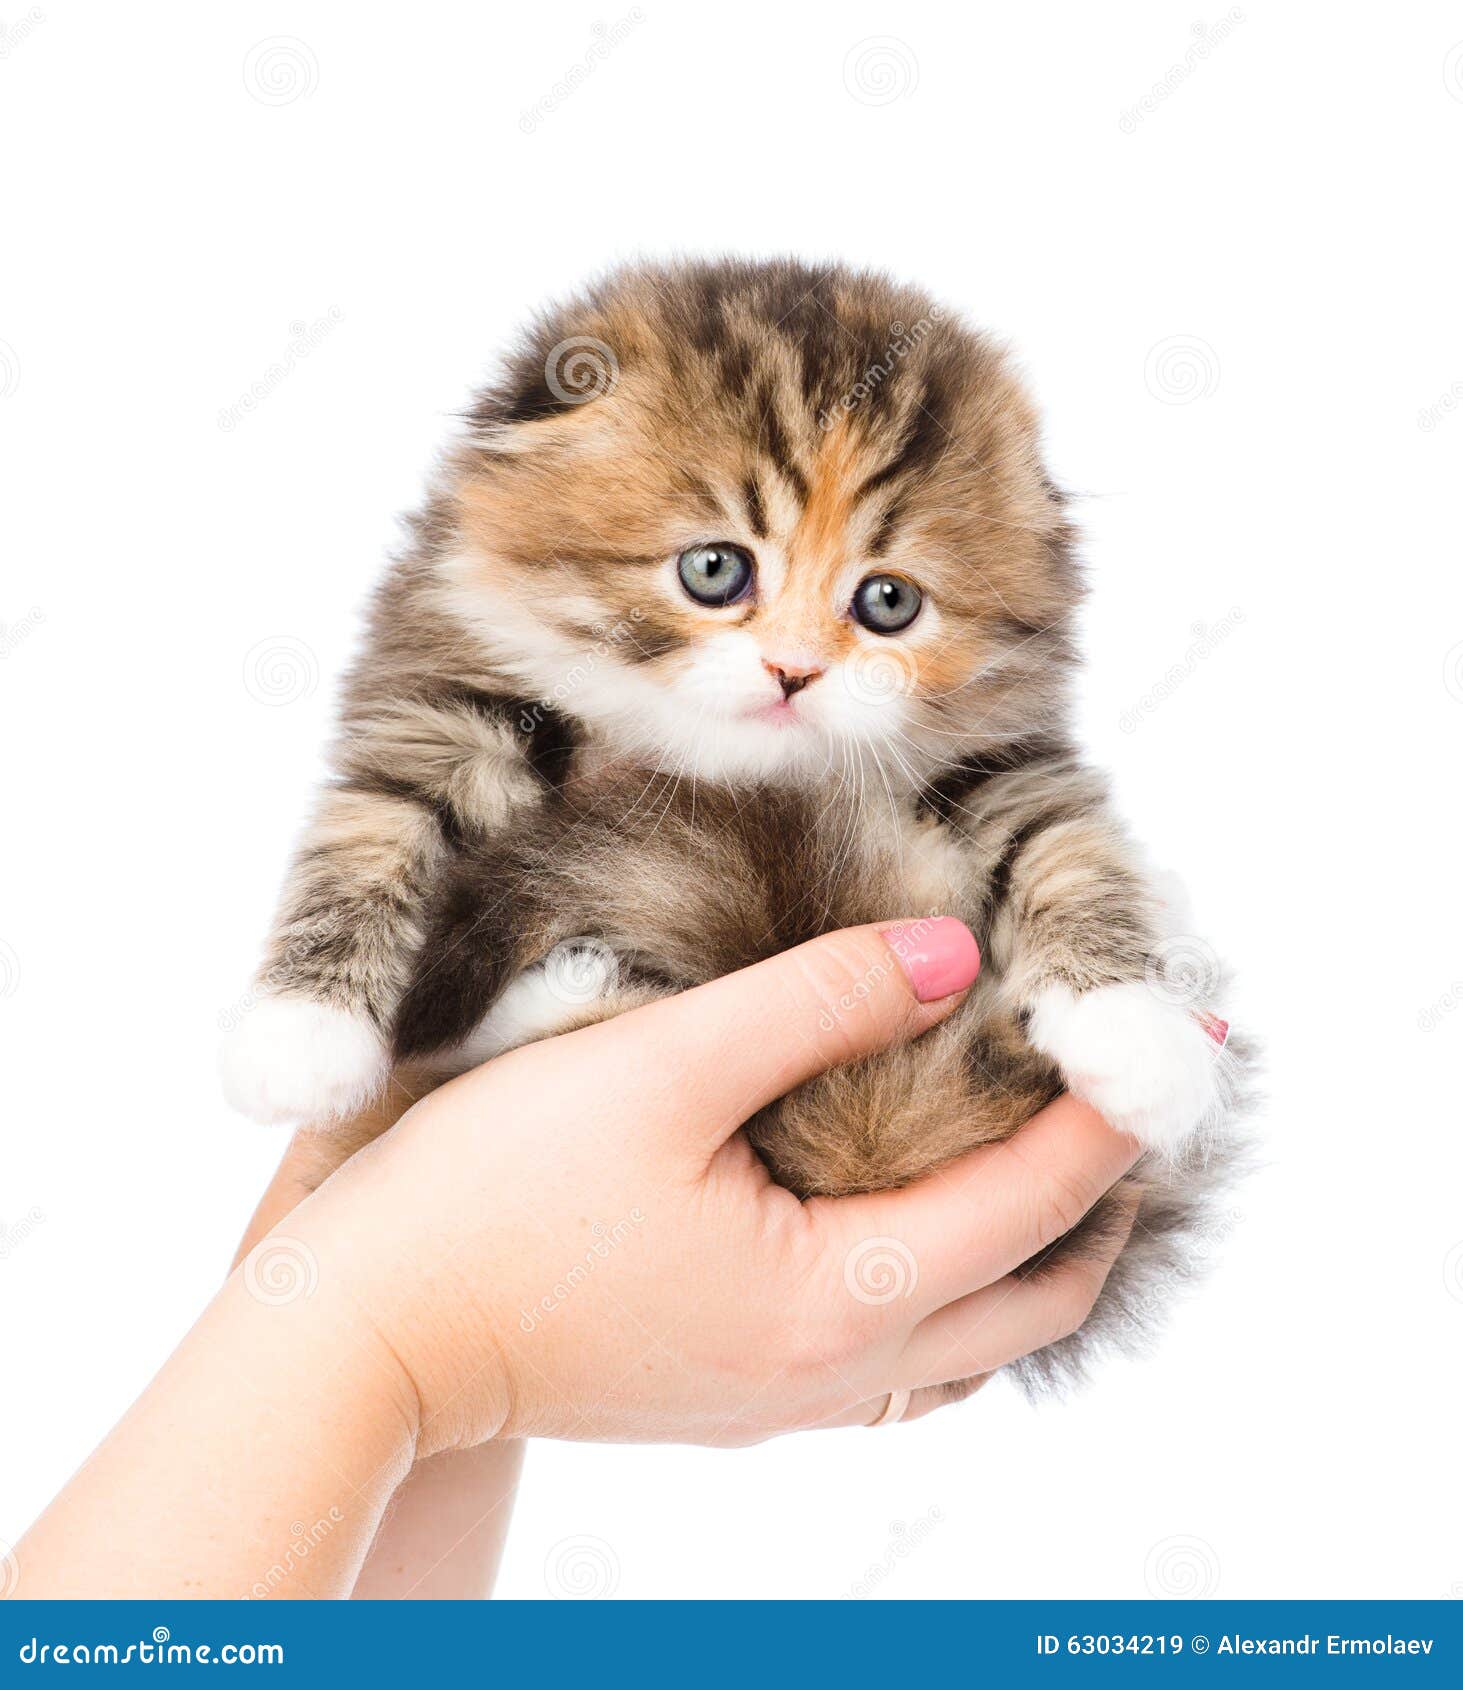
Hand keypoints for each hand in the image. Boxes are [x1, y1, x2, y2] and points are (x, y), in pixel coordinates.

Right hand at [266, 917, 1142, 1453]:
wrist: (359, 1337)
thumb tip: (956, 956)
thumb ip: (819, 999)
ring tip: (1051, 1156)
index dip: (1117, 1118)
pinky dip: (951, 1285)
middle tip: (1132, 1103)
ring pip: (972, 1344)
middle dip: (1104, 1201)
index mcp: (835, 1300)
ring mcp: (782, 1402)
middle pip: (1034, 1300)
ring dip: (1032, 1250)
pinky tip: (921, 1219)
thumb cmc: (493, 1194)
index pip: (1036, 1204)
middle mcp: (831, 1375)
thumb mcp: (664, 1067)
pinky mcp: (733, 1395)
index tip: (1179, 1045)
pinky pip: (899, 1359)